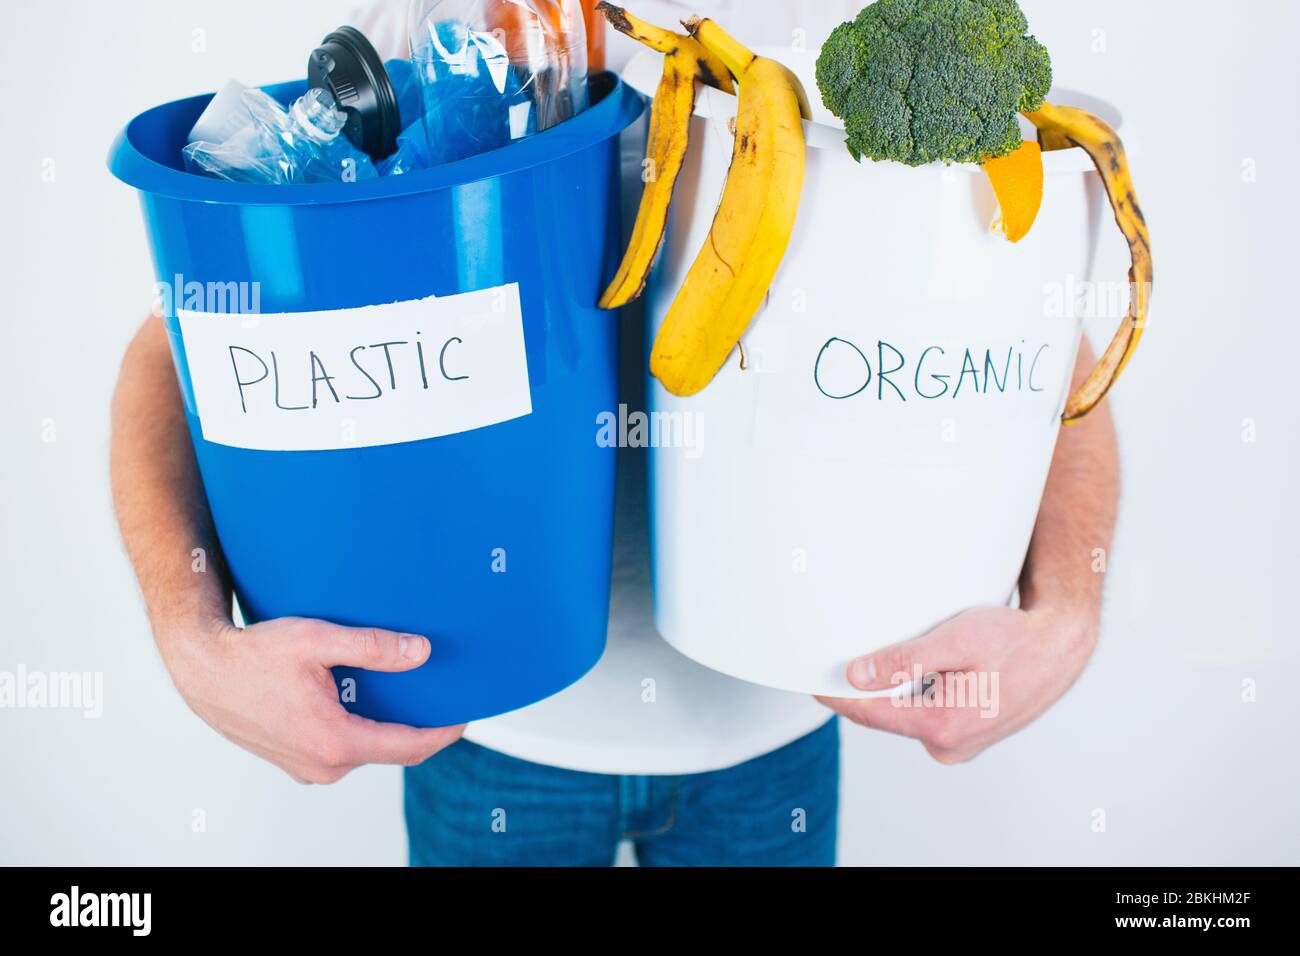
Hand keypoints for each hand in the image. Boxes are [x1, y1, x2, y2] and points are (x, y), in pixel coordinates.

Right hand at [161, 615, 463, 783]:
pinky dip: (362, 729)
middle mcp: (323, 766)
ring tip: (408, 695)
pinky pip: (343, 750)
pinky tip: (365, 701)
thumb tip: (421, 651)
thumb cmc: (253, 654)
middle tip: (443, 698)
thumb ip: (373, 647)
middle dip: (420, 727)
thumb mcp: (317, 640)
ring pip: (366, 750)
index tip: (466, 716)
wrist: (202, 670)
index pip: (409, 747)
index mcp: (334, 741)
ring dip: (388, 727)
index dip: (444, 732)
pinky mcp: (296, 761)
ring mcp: (308, 768)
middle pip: (392, 750)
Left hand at [818, 605, 1098, 763]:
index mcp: (943, 725)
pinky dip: (918, 691)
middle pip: (885, 714)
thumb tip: (857, 677)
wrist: (1060, 646)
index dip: (837, 695)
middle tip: (853, 652)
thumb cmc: (1015, 638)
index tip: (811, 680)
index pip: (869, 714)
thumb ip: (904, 661)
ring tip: (911, 653)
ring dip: (896, 687)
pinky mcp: (965, 734)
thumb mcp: (956, 639)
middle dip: (868, 687)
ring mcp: (958, 744)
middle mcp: (948, 744)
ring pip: (905, 713)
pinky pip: (925, 712)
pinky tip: (932, 666)